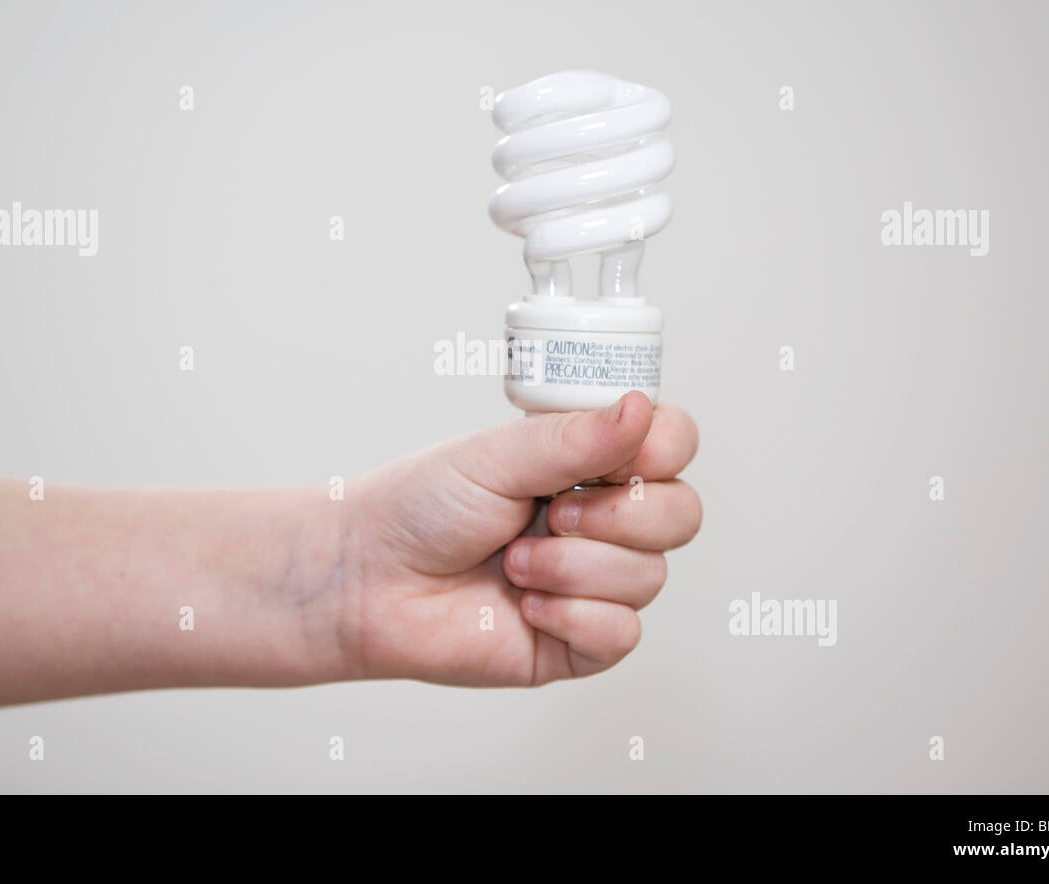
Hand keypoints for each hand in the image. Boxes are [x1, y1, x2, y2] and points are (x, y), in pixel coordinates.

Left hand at [349, 391, 700, 684]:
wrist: (367, 581)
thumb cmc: (420, 508)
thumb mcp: (497, 456)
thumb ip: (574, 438)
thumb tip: (639, 407)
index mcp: (588, 463)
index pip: (672, 445)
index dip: (662, 448)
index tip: (622, 452)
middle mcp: (601, 521)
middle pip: (681, 514)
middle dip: (618, 515)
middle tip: (550, 513)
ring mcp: (594, 582)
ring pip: (650, 575)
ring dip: (574, 567)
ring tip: (512, 562)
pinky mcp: (579, 641)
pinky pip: (622, 632)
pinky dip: (571, 615)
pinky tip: (525, 605)